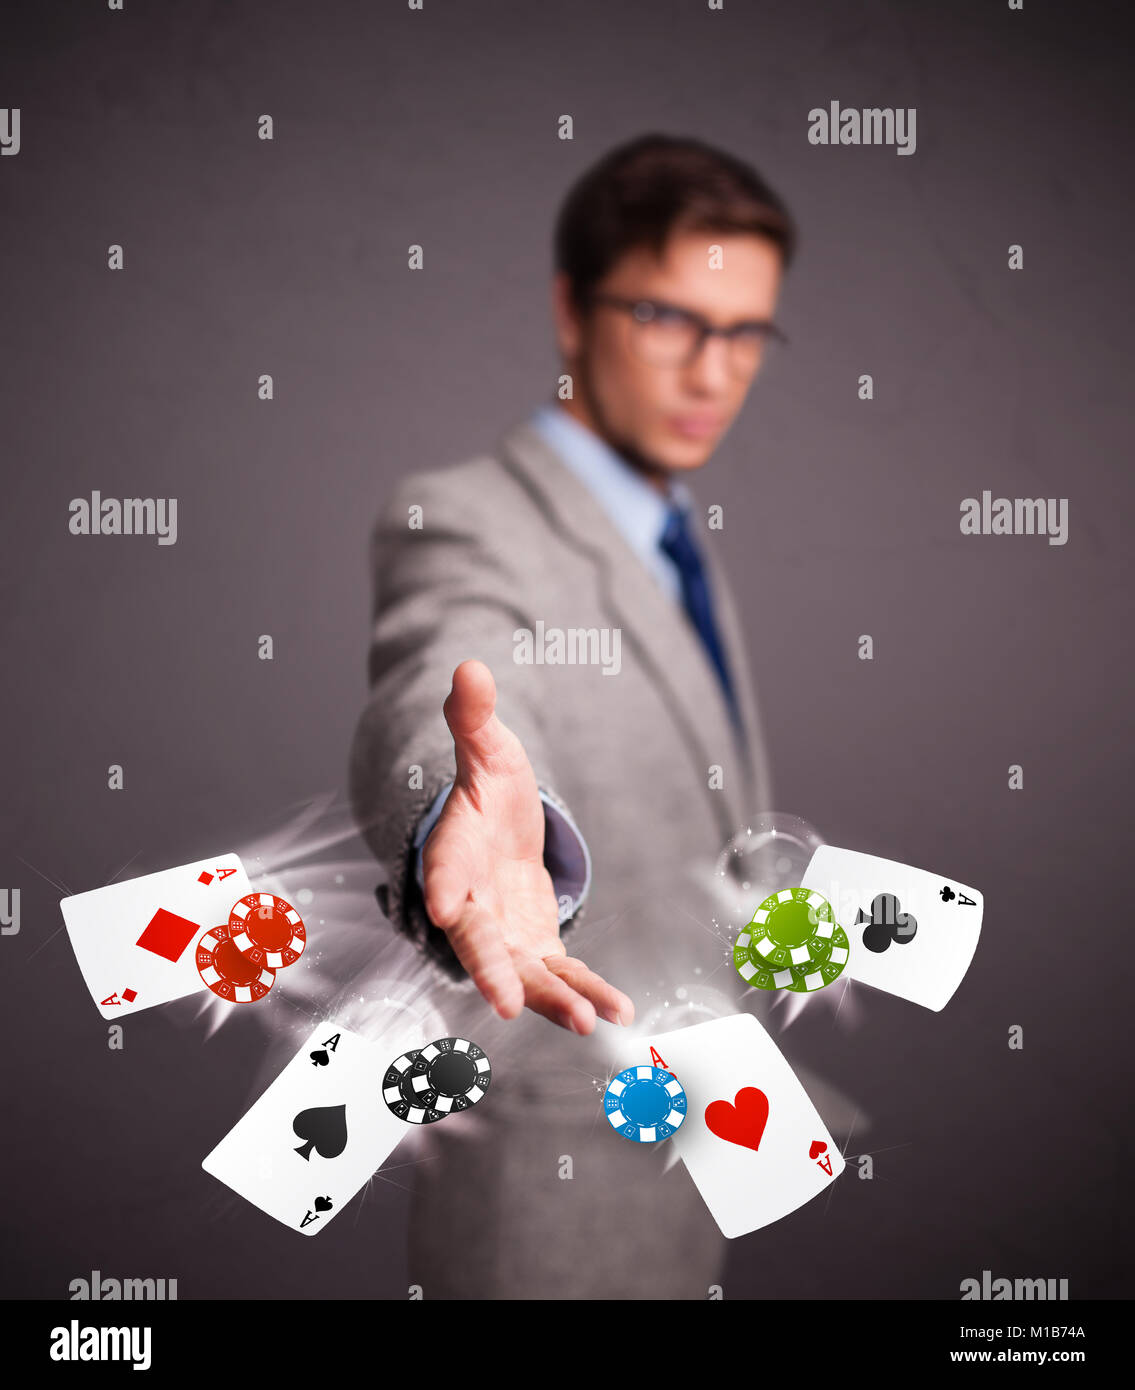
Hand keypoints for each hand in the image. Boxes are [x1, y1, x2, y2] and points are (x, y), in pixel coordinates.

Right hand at [421, 659, 633, 1033]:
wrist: (498, 829)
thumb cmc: (486, 787)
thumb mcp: (486, 749)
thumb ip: (473, 718)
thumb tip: (468, 666)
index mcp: (454, 852)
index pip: (444, 868)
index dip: (444, 885)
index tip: (445, 907)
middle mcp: (472, 904)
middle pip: (478, 943)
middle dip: (494, 972)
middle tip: (508, 1003)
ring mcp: (503, 934)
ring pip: (525, 972)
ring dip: (554, 998)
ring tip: (589, 1021)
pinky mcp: (536, 948)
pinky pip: (562, 974)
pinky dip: (588, 992)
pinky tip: (621, 1012)